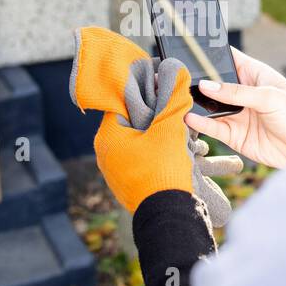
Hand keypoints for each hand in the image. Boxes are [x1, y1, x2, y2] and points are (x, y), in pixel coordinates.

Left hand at [94, 57, 193, 213]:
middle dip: (154, 115)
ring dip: (158, 136)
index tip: (163, 86)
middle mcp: (105, 154)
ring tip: (179, 135)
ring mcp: (114, 172)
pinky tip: (174, 154)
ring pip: (138, 143)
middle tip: (174, 111)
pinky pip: (141, 162)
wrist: (169, 215)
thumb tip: (174, 69)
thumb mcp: (172, 127)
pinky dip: (156, 155)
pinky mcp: (127, 186)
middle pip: (131, 122)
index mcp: (108, 135)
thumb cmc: (165, 170)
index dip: (145, 91)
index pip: (124, 102)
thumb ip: (172, 95)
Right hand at [184, 46, 285, 168]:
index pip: (227, 58)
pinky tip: (188, 117)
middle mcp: (242, 93)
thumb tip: (207, 85)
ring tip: (177, 97)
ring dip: (195, 103)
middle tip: (176, 77)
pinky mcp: (235, 135)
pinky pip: (213, 127)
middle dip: (196, 81)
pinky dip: (200, 123)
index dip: (210, 53)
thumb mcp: (268, 97)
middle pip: (213, 83)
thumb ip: (236, 92)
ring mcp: (238, 114)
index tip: (188, 48)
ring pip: (210, 106)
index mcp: (253, 74)